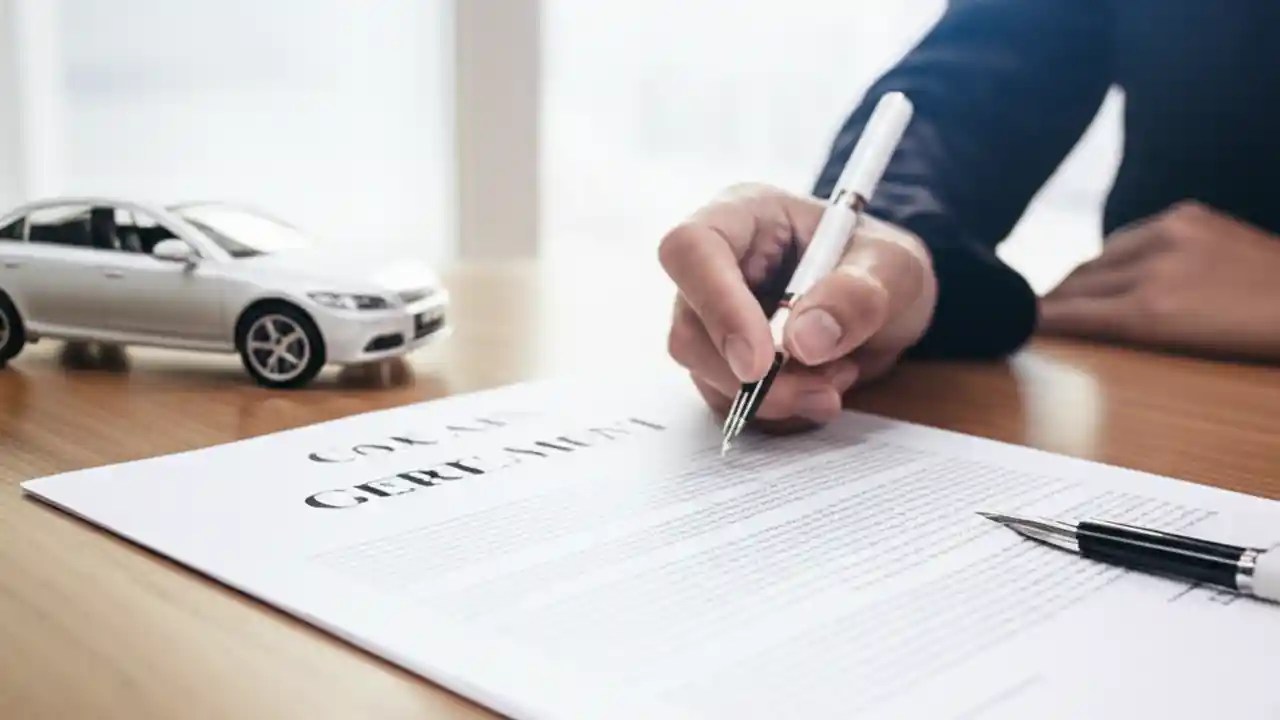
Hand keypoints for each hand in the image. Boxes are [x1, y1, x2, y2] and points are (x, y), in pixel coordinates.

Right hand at [658, 184, 937, 429]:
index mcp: (744, 215)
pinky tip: (818, 388)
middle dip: (752, 376)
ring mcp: (712, 317)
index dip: (717, 306)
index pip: (693, 249)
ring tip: (835, 381)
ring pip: (705, 373)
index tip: (761, 363)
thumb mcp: (896, 268)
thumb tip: (802, 341)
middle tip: (820, 391)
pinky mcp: (722, 362)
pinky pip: (728, 400)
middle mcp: (715, 265)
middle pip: (689, 328)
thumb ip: (857, 295)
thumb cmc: (882, 265)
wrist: (889, 305)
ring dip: (773, 397)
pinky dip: (777, 409)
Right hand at [1041, 201, 1279, 360]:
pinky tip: (1117, 266)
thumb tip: (1079, 316)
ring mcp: (1171, 234)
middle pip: (1081, 280)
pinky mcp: (1187, 214)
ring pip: (1102, 254)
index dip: (1044, 317)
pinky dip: (1117, 252)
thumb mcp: (1181, 344)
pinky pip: (1131, 233)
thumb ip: (1127, 326)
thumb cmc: (1250, 336)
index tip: (1019, 321)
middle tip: (1034, 308)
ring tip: (1071, 290)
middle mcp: (1154, 267)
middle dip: (1056, 296)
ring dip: (1083, 274)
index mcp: (1151, 309)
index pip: (1077, 312)